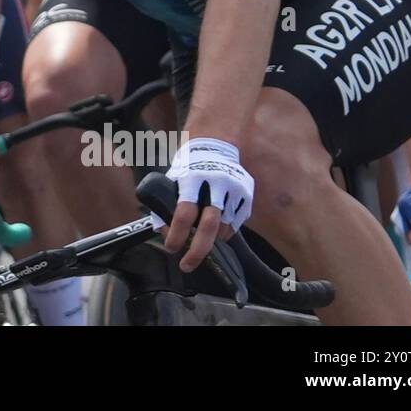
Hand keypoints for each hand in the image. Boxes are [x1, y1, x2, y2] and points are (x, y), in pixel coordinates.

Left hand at [159, 138, 254, 271]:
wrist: (215, 144)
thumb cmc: (188, 166)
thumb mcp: (173, 178)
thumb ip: (166, 203)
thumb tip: (162, 232)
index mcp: (192, 177)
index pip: (184, 212)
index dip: (176, 233)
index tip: (170, 248)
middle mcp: (215, 183)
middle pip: (209, 225)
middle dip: (198, 250)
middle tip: (187, 265)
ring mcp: (234, 189)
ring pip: (224, 228)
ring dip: (211, 241)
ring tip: (201, 243)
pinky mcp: (247, 194)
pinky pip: (237, 223)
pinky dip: (225, 233)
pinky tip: (216, 232)